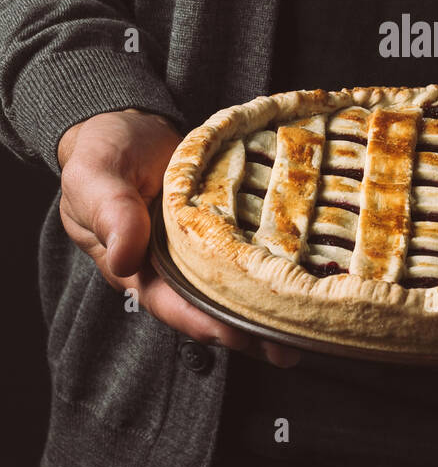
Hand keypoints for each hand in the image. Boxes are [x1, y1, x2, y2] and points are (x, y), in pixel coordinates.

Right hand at [57, 109, 299, 367]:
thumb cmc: (104, 151)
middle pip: (213, 307)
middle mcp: (173, 266)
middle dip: (249, 329)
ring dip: (269, 306)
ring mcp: (203, 248)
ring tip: (311, 324)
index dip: (205, 323)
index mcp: (136, 267)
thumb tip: (125, 258)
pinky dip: (275, 265)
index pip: (171, 306)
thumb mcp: (97, 177)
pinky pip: (251, 250)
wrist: (129, 120)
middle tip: (291, 346)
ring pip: (238, 285)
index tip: (238, 334)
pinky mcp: (227, 226)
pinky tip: (307, 275)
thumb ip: (111, 214)